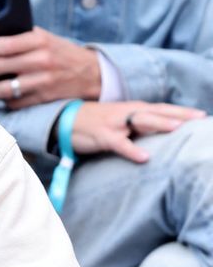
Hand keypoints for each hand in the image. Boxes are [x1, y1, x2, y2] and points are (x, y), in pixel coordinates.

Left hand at [0, 28, 101, 107]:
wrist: (93, 73)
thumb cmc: (61, 53)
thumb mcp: (43, 38)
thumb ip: (16, 36)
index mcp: (39, 41)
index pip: (3, 44)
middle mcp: (41, 60)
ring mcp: (42, 81)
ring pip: (3, 88)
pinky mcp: (44, 98)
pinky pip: (15, 102)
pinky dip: (5, 100)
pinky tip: (2, 96)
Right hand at [69, 101, 205, 162]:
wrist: (66, 121)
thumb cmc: (97, 123)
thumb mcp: (122, 121)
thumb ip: (142, 125)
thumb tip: (165, 132)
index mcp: (134, 109)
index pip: (163, 109)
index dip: (182, 111)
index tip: (203, 115)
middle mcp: (127, 113)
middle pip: (157, 112)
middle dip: (179, 115)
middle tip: (200, 118)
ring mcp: (115, 124)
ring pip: (141, 122)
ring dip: (159, 124)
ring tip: (177, 128)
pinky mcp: (103, 136)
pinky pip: (120, 144)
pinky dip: (132, 150)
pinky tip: (145, 157)